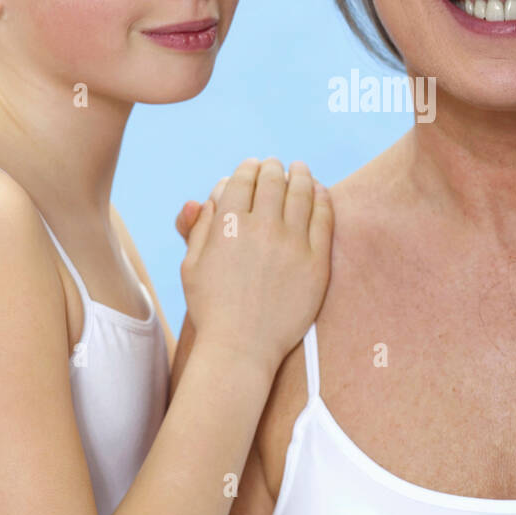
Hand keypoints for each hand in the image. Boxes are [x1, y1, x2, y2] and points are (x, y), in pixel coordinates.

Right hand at [179, 158, 332, 369]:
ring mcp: (292, 243)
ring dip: (300, 175)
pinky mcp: (316, 261)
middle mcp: (261, 227)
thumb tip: (210, 194)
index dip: (248, 169)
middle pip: (272, 181)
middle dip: (272, 168)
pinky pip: (323, 218)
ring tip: (300, 170)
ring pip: (301, 192)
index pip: (242, 180)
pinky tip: (320, 192)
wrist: (241, 348)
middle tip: (275, 166)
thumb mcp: (192, 264)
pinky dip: (321, 198)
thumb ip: (200, 226)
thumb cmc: (212, 307)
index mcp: (229, 225)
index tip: (252, 167)